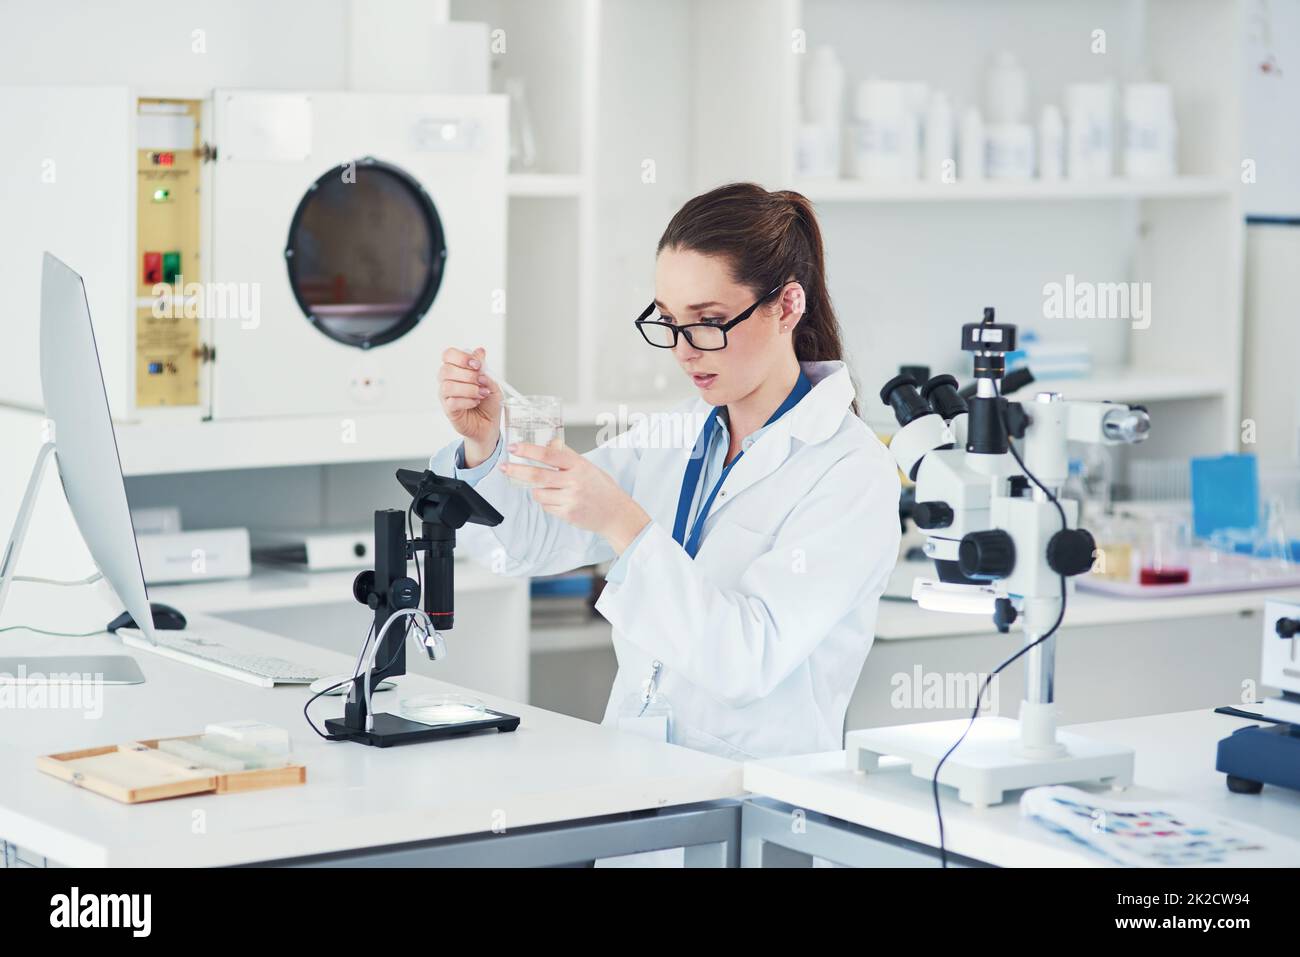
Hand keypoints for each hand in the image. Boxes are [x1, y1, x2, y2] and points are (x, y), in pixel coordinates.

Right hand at [438, 346, 500, 466]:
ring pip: (448, 385)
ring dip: (468, 389)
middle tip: (481, 381)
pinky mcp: (449, 410)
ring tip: (481, 394)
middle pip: (446, 369)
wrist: (490, 424)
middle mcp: (448, 380)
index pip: (448, 355)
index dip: (461, 357)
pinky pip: (451, 401)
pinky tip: (475, 402)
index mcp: (457, 369)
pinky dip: (467, 401)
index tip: (477, 365)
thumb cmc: (488, 403)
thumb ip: (484, 368)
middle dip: (467, 374)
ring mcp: (446, 396)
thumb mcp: (492, 383)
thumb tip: (479, 352)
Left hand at [502, 443, 650, 552]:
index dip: (529, 450)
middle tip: (504, 467)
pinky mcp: (567, 513)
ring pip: (539, 492)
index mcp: (579, 465)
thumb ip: (567, 455)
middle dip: (517, 470)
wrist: (616, 514)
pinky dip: (547, 503)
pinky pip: (546, 506)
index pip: (549, 454)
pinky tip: (560, 501)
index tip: (514, 448)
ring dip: (537, 490)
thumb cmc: (601, 488)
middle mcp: (574, 480)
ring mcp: (571, 498)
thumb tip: (549, 442)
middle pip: (537, 474)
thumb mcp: (587, 466)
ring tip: (552, 490)